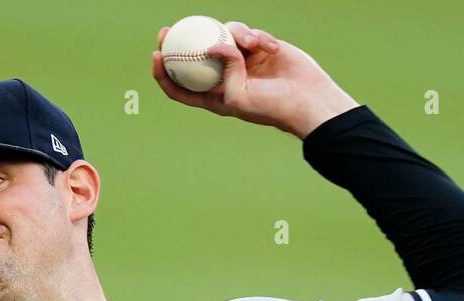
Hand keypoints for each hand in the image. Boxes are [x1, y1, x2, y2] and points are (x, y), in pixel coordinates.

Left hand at [151, 21, 359, 138]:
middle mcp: (225, 77)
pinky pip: (250, 33)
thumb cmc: (272, 107)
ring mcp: (243, 61)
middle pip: (195, 55)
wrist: (306, 99)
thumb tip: (214, 44)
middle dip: (178, 41)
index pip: (181, 86)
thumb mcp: (239, 97)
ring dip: (237, 35)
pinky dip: (259, 37)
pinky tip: (270, 47)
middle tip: (167, 29)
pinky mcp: (260, 49)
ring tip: (253, 44)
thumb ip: (225, 71)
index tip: (156, 55)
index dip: (164, 72)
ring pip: (225, 37)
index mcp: (214, 95)